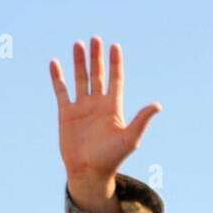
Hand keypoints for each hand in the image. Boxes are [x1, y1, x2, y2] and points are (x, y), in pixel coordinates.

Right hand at [49, 37, 160, 212]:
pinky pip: (61, 91)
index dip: (115, 63)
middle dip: (96, 57)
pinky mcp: (66, 114)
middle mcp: (97, 104)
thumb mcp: (130, 138)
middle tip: (95, 39)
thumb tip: (158, 105)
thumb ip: (142, 120)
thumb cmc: (111, 158)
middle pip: (98, 75)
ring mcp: (81, 108)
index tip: (115, 46)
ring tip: (78, 44)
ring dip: (79, 62)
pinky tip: (55, 63)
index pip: (115, 79)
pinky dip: (58, 77)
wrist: (89, 173)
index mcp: (113, 107)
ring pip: (80, 79)